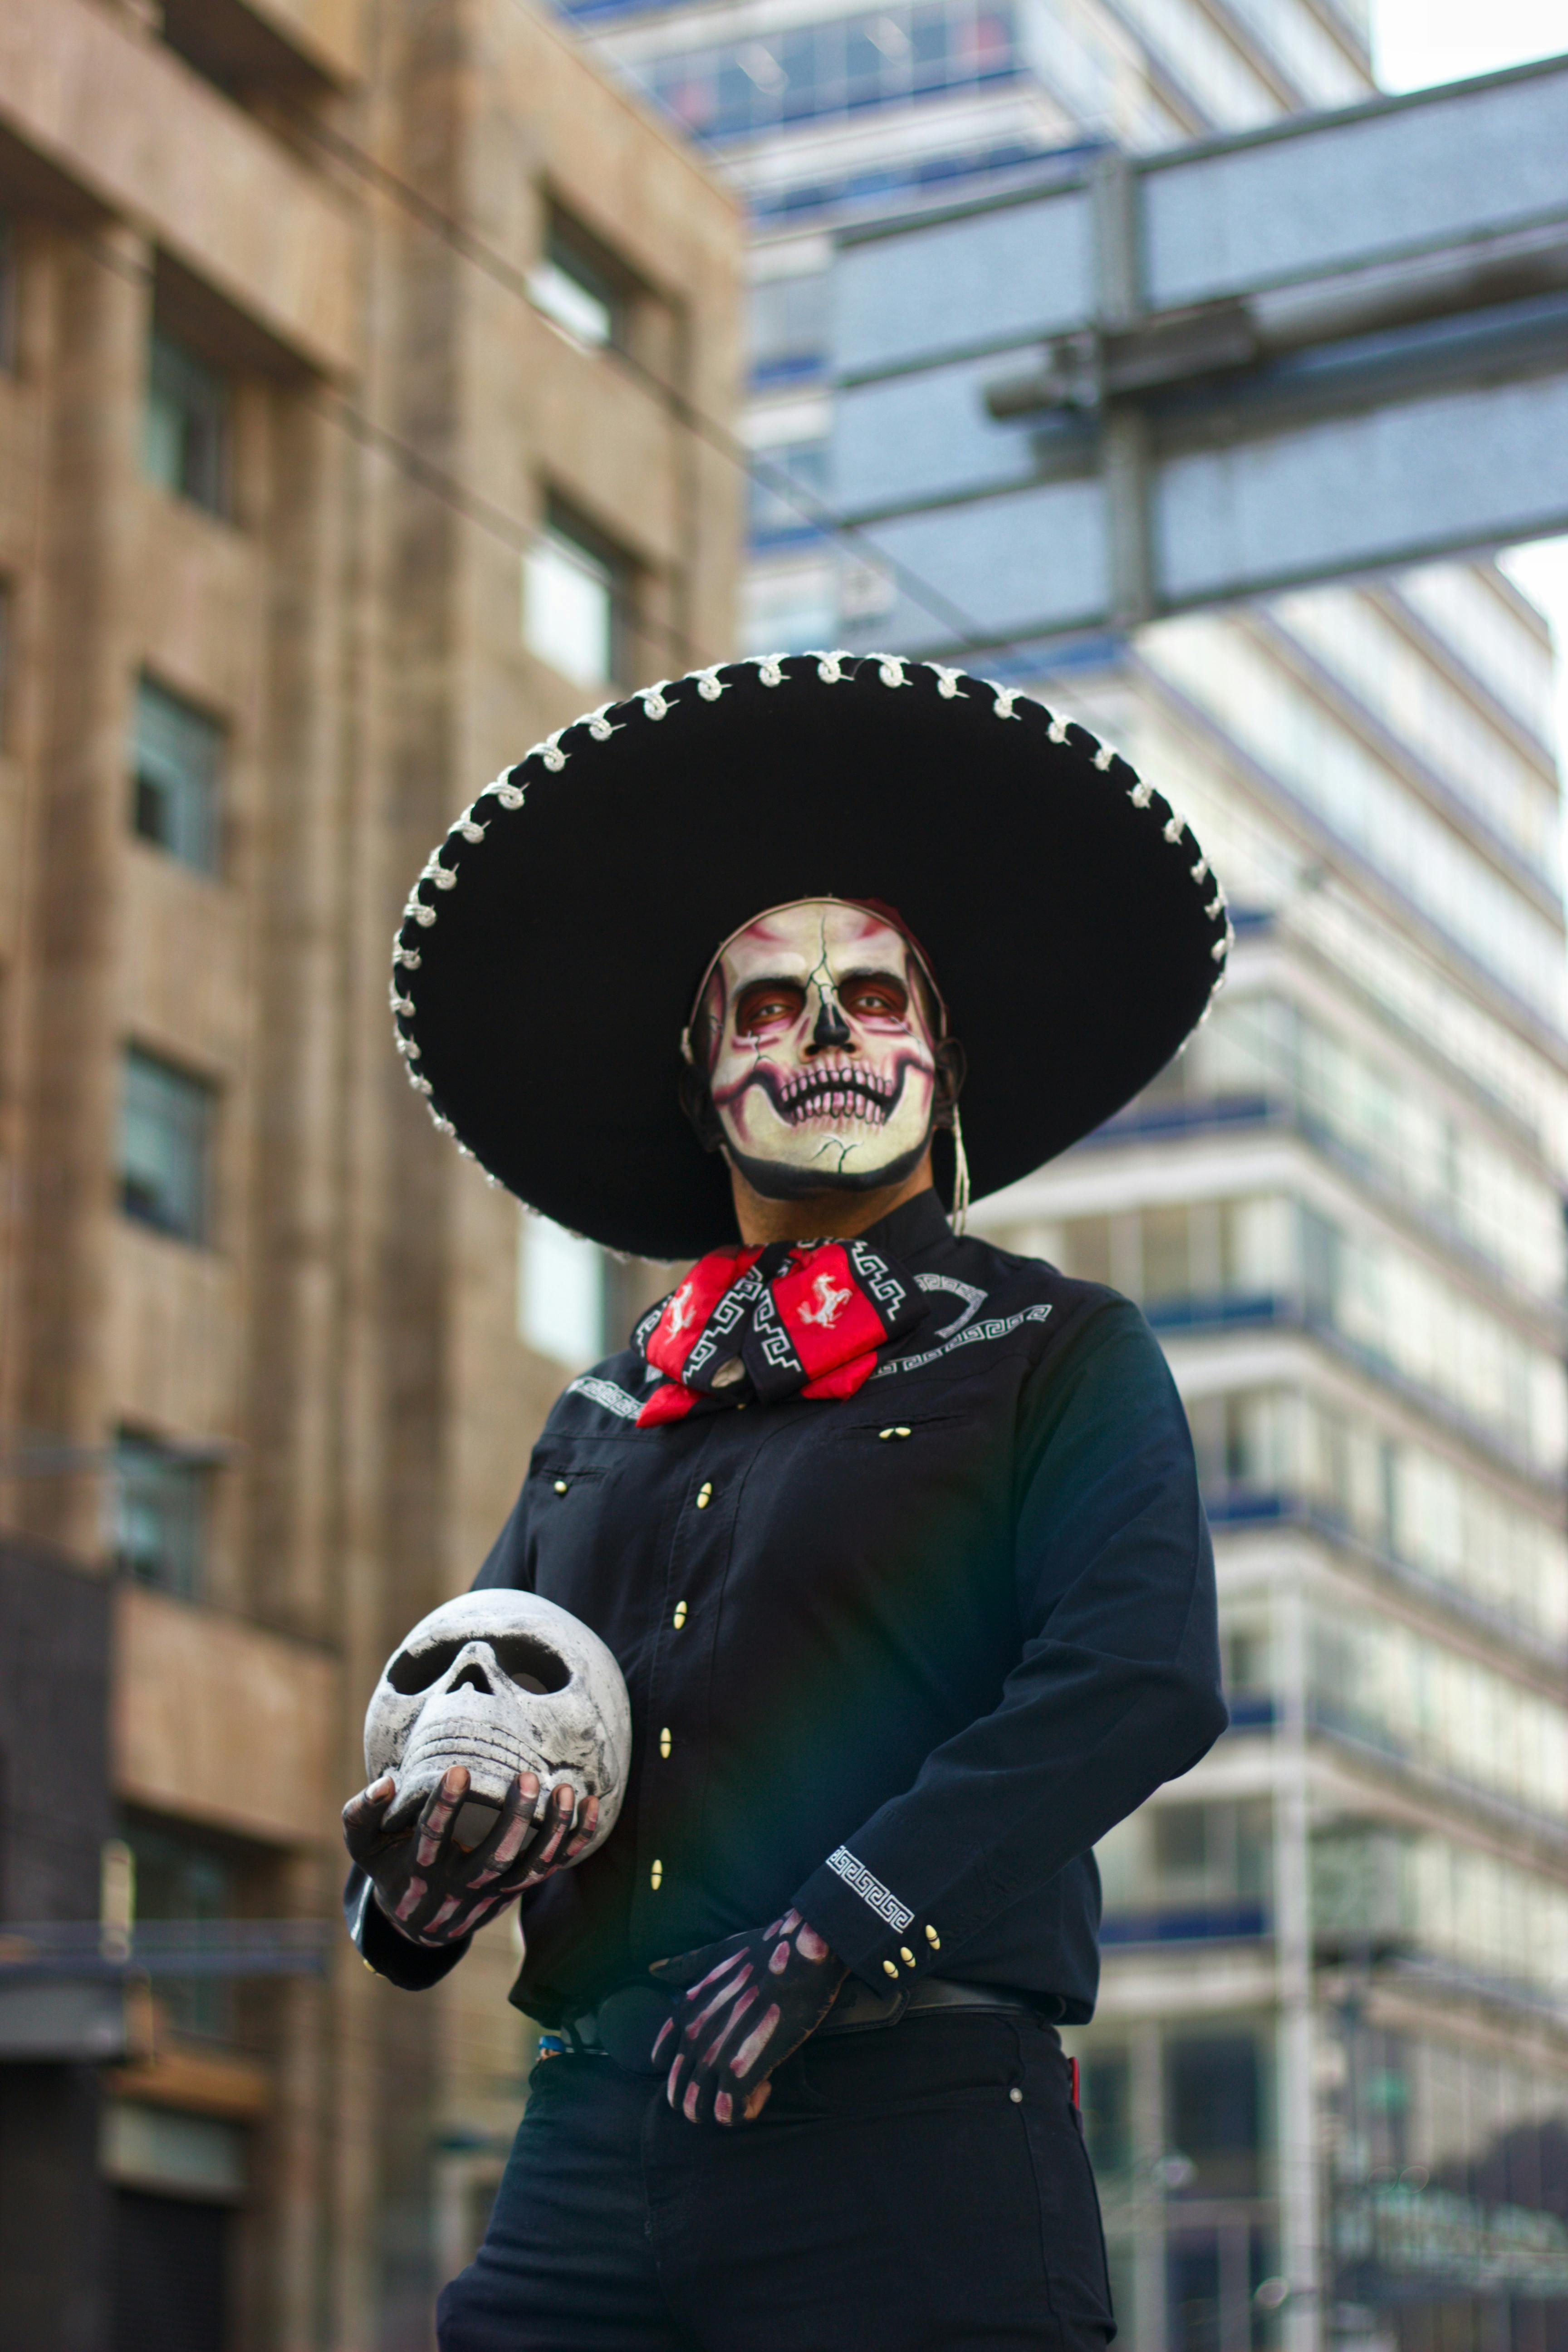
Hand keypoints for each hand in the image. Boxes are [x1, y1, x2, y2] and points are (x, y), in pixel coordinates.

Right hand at [342, 1765, 596, 1946]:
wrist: (420, 1920)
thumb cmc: (391, 1865)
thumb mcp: (365, 1844)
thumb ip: (362, 1813)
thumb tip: (386, 1781)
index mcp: (422, 1868)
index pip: (433, 1837)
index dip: (445, 1806)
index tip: (458, 1771)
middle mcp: (461, 1883)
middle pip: (494, 1859)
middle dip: (514, 1819)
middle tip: (527, 1776)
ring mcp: (494, 1890)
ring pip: (530, 1867)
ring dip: (552, 1831)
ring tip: (566, 1790)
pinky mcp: (517, 1888)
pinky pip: (552, 1867)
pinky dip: (575, 1839)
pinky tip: (591, 1804)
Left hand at [649, 1909, 845, 2125]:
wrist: (796, 1956)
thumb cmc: (763, 1951)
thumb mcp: (714, 1953)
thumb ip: (685, 1964)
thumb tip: (654, 1968)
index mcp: (685, 2013)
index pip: (662, 2060)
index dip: (686, 2068)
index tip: (714, 2057)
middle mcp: (692, 2039)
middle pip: (678, 2096)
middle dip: (703, 2097)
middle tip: (734, 2082)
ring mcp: (713, 2058)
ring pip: (698, 2111)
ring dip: (723, 2107)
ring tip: (751, 2085)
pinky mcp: (740, 2073)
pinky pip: (729, 2114)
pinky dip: (745, 2109)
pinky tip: (765, 2085)